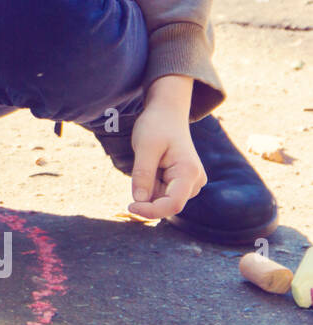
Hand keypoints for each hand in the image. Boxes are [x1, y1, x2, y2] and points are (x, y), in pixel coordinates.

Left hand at [127, 104, 207, 218]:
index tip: (130, 207)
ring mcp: (190, 183)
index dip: (151, 211)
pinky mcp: (183, 183)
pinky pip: (162, 193)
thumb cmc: (156, 126)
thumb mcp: (145, 147)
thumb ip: (143, 174)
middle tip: (138, 170)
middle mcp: (195, 181)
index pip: (173, 204)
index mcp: (189, 172)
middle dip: (147, 197)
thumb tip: (139, 200)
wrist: (167, 113)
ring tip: (149, 162)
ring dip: (149, 189)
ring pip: (163, 200)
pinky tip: (153, 166)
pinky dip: (151, 185)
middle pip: (167, 204)